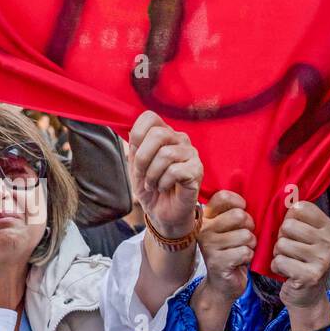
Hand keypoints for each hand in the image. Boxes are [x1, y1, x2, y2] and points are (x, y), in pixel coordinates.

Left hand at [128, 111, 201, 239]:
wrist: (162, 213)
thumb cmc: (151, 188)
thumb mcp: (136, 166)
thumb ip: (135, 146)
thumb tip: (132, 130)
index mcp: (164, 133)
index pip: (150, 117)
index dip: (138, 136)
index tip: (136, 156)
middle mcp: (179, 139)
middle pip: (157, 134)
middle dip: (143, 159)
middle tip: (143, 174)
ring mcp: (190, 154)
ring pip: (166, 154)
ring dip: (152, 175)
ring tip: (154, 184)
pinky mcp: (197, 170)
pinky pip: (175, 170)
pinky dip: (163, 183)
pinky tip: (165, 188)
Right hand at [196, 190, 253, 303]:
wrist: (222, 284)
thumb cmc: (232, 251)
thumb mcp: (231, 228)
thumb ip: (237, 211)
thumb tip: (259, 194)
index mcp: (207, 217)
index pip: (223, 197)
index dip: (240, 203)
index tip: (243, 213)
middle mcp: (204, 229)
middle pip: (239, 216)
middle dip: (250, 228)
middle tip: (244, 238)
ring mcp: (209, 245)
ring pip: (245, 235)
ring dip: (250, 245)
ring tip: (242, 251)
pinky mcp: (217, 261)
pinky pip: (245, 252)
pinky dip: (248, 257)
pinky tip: (240, 261)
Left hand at [272, 201, 329, 330]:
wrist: (306, 294)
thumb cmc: (300, 259)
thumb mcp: (303, 236)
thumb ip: (296, 216)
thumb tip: (287, 191)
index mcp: (329, 227)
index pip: (299, 208)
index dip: (287, 219)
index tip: (293, 232)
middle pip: (288, 226)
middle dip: (281, 238)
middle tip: (289, 250)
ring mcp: (322, 260)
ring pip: (281, 244)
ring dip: (278, 253)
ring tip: (288, 260)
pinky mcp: (310, 276)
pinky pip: (279, 261)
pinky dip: (276, 267)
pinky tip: (286, 271)